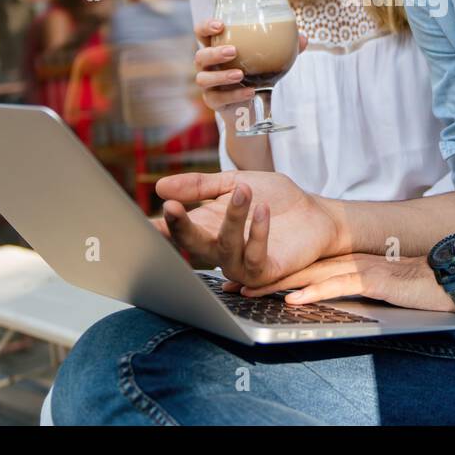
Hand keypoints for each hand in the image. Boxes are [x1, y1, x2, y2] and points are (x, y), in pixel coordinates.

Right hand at [156, 170, 340, 287]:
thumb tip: (160, 186)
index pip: (176, 229)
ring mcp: (241, 263)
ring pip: (225, 247)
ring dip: (233, 219)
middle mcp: (219, 248)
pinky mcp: (265, 272)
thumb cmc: (275, 199)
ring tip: (244, 190)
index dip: (157, 226)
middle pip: (190, 243)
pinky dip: (257, 233)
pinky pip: (255, 257)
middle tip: (171, 206)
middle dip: (179, 227)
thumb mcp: (234, 182)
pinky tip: (263, 210)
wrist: (314, 212)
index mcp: (208, 226)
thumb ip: (200, 186)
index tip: (140, 217)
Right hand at [193, 18, 307, 118]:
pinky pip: (218, 98)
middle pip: (200, 55)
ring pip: (204, 78)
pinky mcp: (213, 101)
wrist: (251, 105)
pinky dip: (234, 95)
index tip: (221, 25)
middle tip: (233, 51)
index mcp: (217, 47)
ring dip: (221, 75)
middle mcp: (207, 65)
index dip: (206, 27)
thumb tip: (302, 39)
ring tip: (240, 74)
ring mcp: (208, 84)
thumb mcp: (269, 60)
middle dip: (214, 52)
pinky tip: (250, 91)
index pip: (201, 33)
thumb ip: (284, 48)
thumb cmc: (256, 74)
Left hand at [226, 254, 454, 311]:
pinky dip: (315, 292)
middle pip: (297, 266)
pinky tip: (295, 299)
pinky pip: (339, 285)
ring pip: (311, 274)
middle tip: (231, 283)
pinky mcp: (374, 280)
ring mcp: (360, 268)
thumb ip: (347, 286)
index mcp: (345, 261)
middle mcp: (347, 260)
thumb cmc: (413, 286)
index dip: (269, 271)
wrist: (448, 278)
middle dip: (261, 274)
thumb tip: (314, 297)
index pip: (300, 265)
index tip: (241, 279)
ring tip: (250, 290)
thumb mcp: (373, 285)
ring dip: (278, 283)